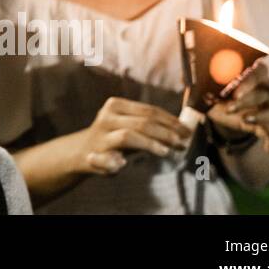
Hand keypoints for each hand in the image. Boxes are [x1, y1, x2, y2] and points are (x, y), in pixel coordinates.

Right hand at [73, 97, 193, 174]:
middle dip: (165, 133)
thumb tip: (184, 129)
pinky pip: (106, 159)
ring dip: (149, 144)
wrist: (82, 151)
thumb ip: (152, 125)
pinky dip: (114, 162)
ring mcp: (100, 137)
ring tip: (166, 152)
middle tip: (181, 143)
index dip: (170, 121)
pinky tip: (122, 164)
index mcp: (116, 105)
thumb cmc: (115, 137)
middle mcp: (107, 117)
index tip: (187, 131)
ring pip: (128, 136)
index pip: (149, 110)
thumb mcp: (130, 125)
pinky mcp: (93, 156)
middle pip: (142, 122)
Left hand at [207, 62, 268, 153]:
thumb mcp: (213, 94)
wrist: (229, 114)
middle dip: (249, 97)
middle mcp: (264, 92)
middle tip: (234, 101)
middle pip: (265, 92)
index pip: (259, 70)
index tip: (236, 85)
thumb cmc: (222, 98)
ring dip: (260, 116)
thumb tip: (203, 95)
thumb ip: (207, 92)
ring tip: (245, 120)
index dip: (251, 77)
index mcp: (251, 79)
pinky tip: (268, 149)